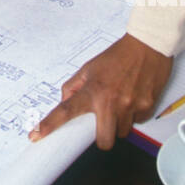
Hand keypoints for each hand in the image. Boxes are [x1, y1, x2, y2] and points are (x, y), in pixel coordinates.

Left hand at [30, 33, 171, 149]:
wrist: (148, 45)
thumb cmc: (119, 55)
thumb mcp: (90, 67)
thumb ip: (74, 86)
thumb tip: (65, 102)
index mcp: (93, 90)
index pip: (66, 111)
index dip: (50, 125)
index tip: (36, 135)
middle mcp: (111, 101)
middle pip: (104, 139)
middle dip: (102, 137)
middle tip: (102, 124)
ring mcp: (131, 106)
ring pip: (122, 132)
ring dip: (119, 124)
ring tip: (122, 103)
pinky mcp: (148, 107)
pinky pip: (138, 122)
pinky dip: (134, 115)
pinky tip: (134, 98)